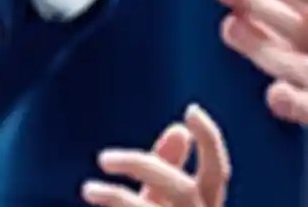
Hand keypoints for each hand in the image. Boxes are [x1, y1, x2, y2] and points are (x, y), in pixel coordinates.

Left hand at [83, 105, 230, 206]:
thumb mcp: (157, 201)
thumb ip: (166, 168)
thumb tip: (180, 129)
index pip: (219, 173)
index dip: (209, 141)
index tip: (190, 110)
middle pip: (184, 192)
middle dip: (145, 169)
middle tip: (103, 158)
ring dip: (117, 197)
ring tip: (88, 189)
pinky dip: (115, 203)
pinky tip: (93, 195)